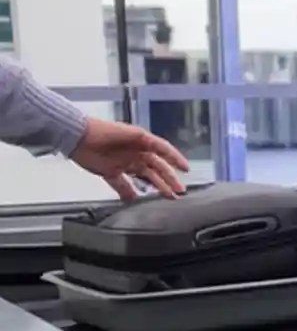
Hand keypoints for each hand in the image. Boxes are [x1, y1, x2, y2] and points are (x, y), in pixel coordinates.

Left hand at [70, 118, 189, 199]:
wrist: (77, 136)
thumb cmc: (103, 130)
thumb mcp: (132, 133)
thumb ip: (150, 142)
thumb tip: (165, 150)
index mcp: (141, 141)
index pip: (163, 151)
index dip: (176, 159)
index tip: (186, 169)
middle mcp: (134, 152)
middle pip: (156, 168)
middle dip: (169, 179)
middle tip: (179, 191)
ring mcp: (123, 163)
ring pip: (144, 178)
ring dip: (156, 187)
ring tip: (166, 197)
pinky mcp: (109, 171)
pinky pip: (123, 185)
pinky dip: (129, 193)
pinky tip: (136, 200)